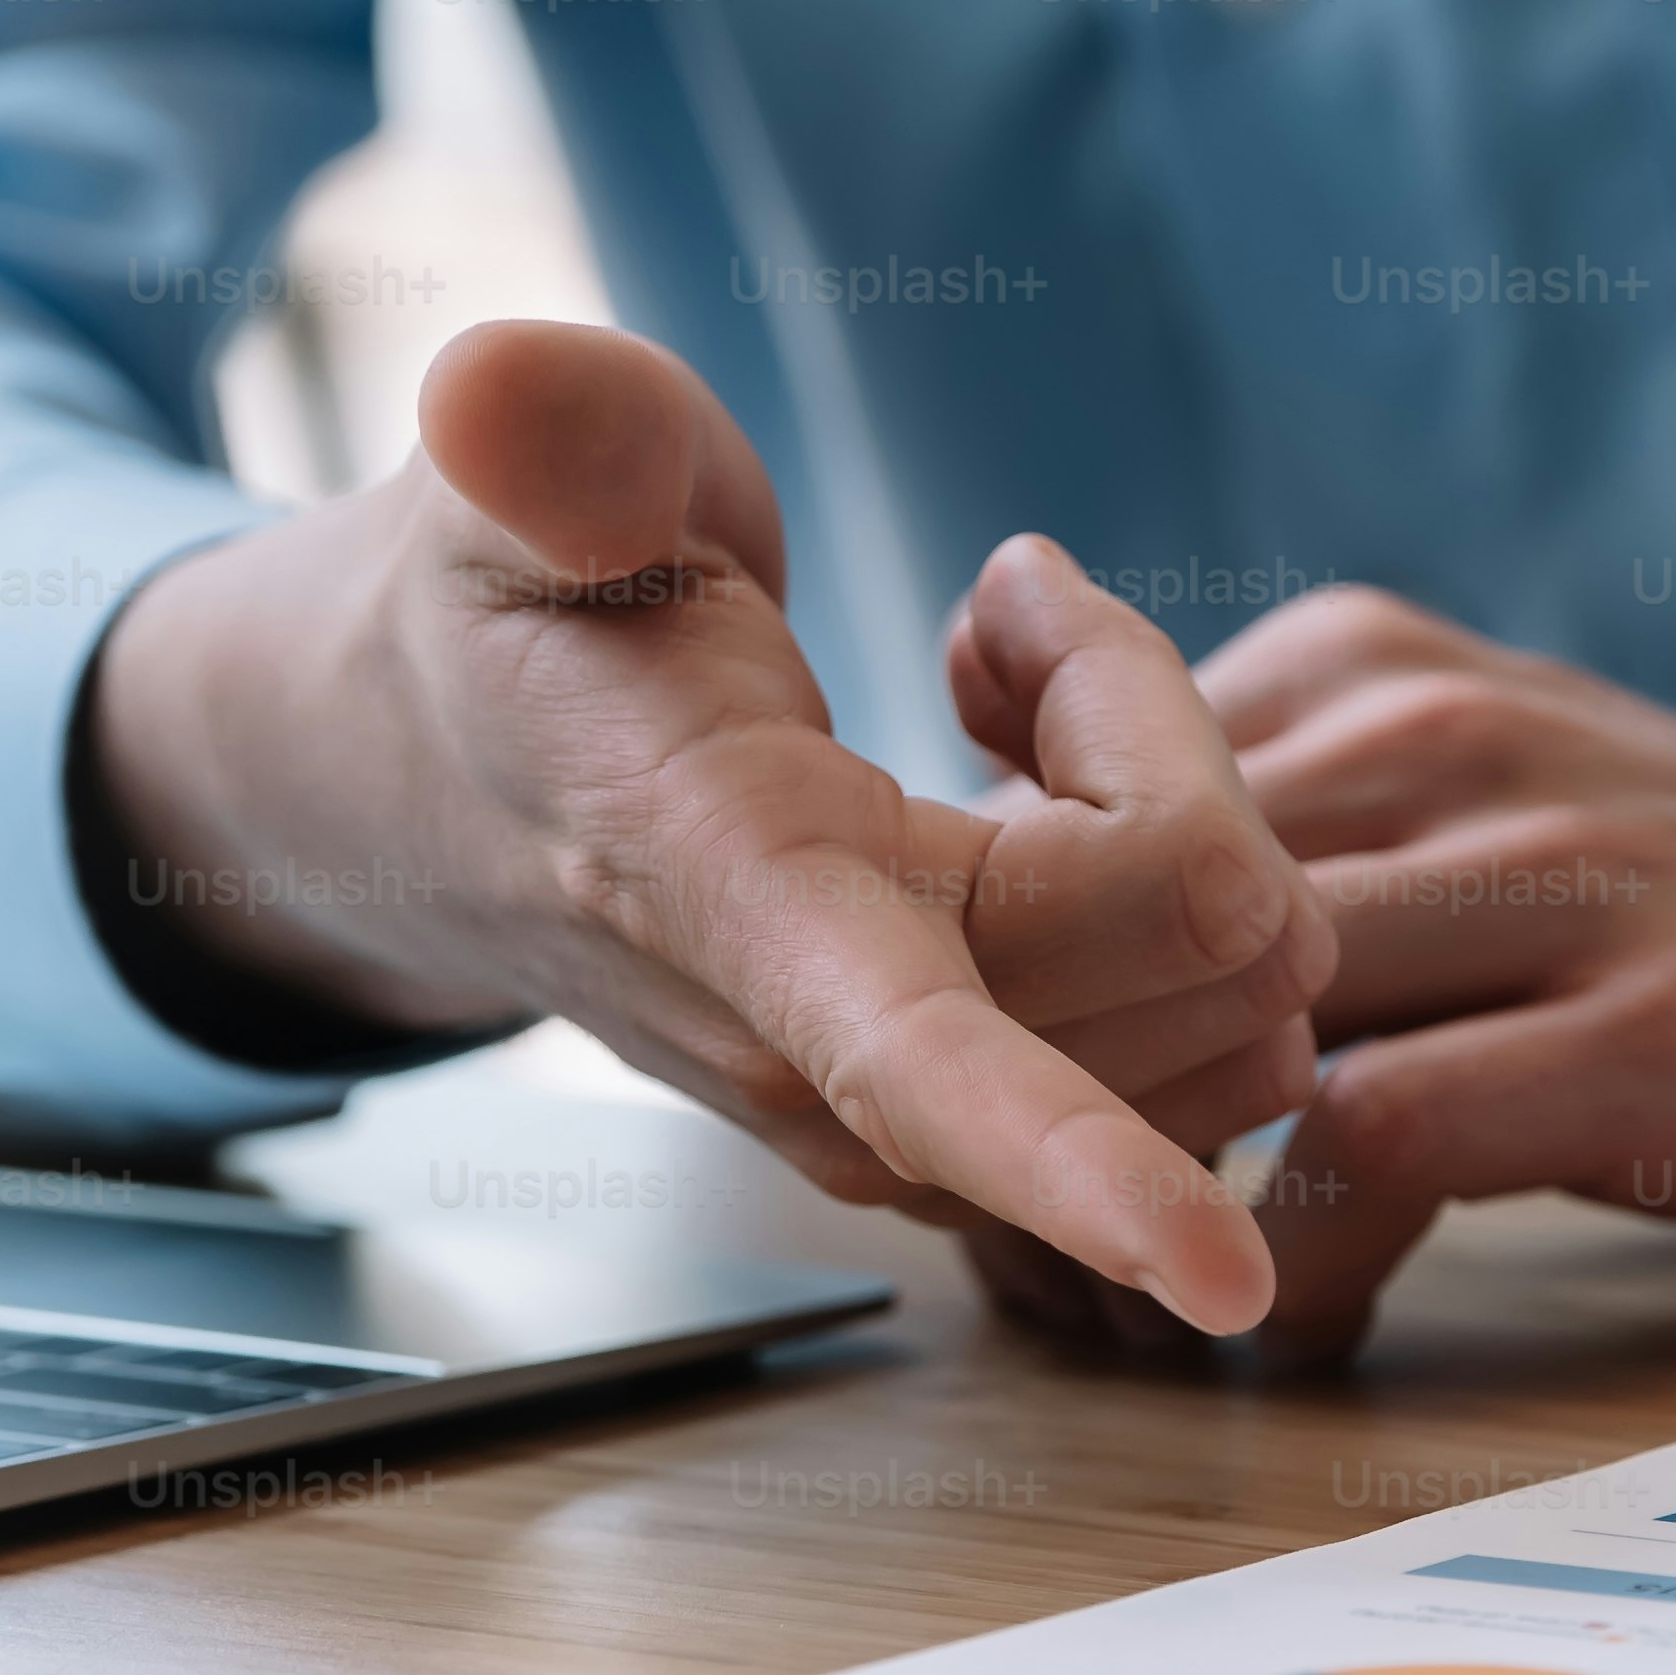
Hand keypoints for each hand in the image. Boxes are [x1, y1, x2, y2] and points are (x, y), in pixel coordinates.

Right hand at [80, 324, 1320, 1330]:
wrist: (432, 782)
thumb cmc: (498, 619)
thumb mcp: (499, 486)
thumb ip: (545, 438)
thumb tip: (504, 393)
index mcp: (741, 903)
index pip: (940, 1067)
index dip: (1091, 1170)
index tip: (1226, 1281)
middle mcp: (839, 1057)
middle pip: (1210, 930)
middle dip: (1167, 736)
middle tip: (1001, 628)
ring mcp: (913, 1117)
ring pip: (1243, 975)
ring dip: (1183, 807)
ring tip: (999, 705)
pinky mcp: (975, 1122)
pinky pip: (1218, 1007)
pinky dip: (1181, 876)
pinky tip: (1019, 778)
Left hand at [973, 590, 1675, 1364]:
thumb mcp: (1526, 816)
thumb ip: (1314, 835)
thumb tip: (1063, 927)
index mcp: (1391, 678)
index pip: (1063, 802)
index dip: (1005, 980)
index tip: (993, 1117)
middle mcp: (1451, 750)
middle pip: (1105, 915)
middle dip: (1031, 1098)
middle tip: (1017, 1250)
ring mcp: (1559, 889)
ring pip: (1213, 1031)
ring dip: (1137, 1197)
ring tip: (1133, 1313)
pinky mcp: (1650, 1043)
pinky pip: (1367, 1157)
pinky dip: (1296, 1273)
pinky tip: (1311, 1343)